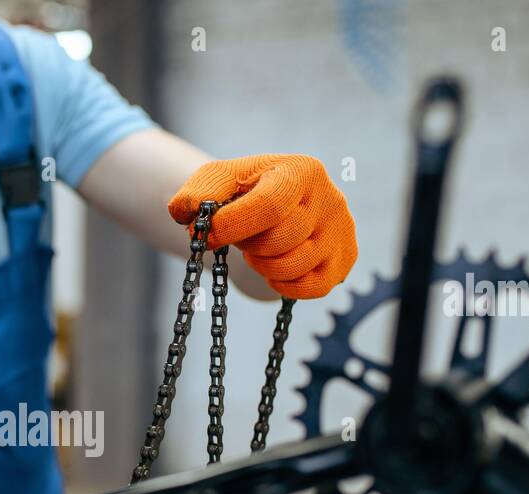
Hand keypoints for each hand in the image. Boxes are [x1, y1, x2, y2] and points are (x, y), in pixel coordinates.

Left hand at [168, 154, 356, 298]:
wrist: (278, 206)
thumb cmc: (246, 192)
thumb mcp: (220, 180)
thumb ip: (199, 190)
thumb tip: (185, 211)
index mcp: (301, 171)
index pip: (269, 205)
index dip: (231, 226)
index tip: (204, 234)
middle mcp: (330, 198)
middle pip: (279, 240)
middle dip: (247, 244)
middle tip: (241, 236)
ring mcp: (341, 232)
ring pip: (293, 266)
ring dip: (263, 264)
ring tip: (259, 248)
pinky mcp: (343, 261)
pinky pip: (310, 288)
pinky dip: (283, 284)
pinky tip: (274, 267)